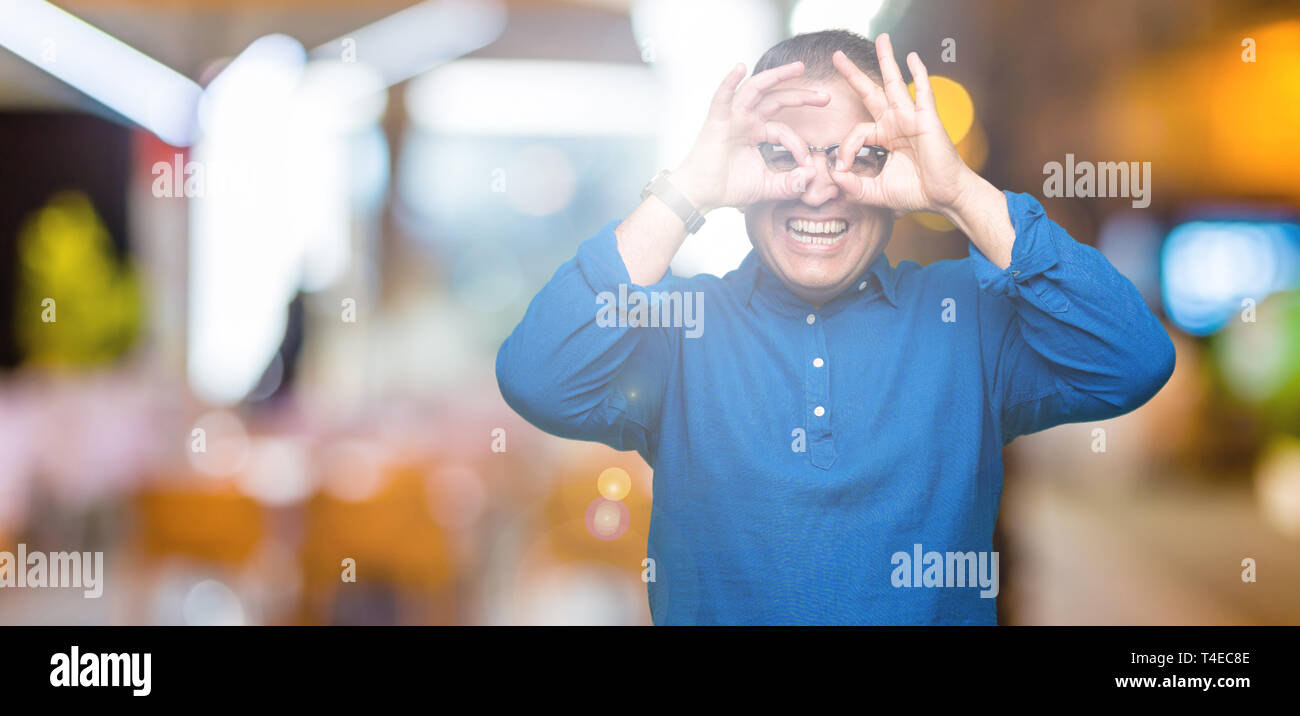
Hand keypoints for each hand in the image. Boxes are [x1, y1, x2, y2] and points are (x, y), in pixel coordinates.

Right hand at [671, 61, 829, 212]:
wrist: (700, 195)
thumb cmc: (729, 188)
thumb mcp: (767, 186)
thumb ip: (790, 184)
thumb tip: (812, 176)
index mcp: (757, 133)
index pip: (785, 132)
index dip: (799, 147)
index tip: (808, 167)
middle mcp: (746, 120)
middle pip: (778, 99)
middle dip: (803, 97)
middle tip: (827, 97)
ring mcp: (732, 117)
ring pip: (757, 88)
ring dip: (778, 75)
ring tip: (800, 67)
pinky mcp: (717, 120)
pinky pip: (723, 97)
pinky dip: (729, 81)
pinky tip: (740, 67)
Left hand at [829, 34, 976, 215]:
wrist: (943, 196)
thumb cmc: (915, 191)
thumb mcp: (875, 191)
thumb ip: (853, 187)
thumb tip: (834, 175)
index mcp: (884, 135)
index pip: (856, 131)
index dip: (845, 148)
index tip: (843, 168)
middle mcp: (895, 122)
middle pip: (870, 91)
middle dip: (853, 73)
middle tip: (837, 56)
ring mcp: (911, 117)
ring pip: (894, 83)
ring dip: (886, 60)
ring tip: (881, 39)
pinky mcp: (926, 118)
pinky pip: (922, 91)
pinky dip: (919, 73)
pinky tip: (912, 57)